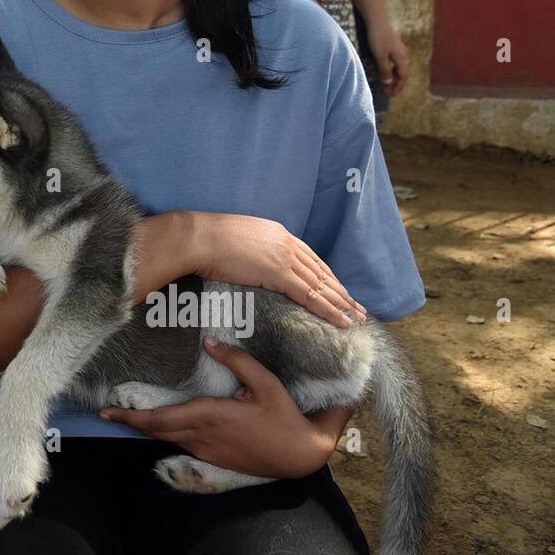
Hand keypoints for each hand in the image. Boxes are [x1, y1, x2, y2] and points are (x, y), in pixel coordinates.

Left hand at [101, 337, 333, 478]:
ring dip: (146, 428)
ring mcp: (207, 451)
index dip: (131, 417)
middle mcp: (202, 437)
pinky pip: (181, 445)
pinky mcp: (215, 458)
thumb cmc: (284, 417)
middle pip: (156, 431)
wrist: (301, 455)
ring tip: (127, 416)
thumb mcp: (265, 383)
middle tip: (105, 413)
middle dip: (129, 423)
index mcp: (209, 417)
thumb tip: (209, 342)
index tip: (107, 411)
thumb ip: (237, 360)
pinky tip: (160, 426)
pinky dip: (165, 435)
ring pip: (167, 439)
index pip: (159, 419)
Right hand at [189, 212, 366, 327]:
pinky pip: (311, 296)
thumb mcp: (235, 239)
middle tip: (357, 308)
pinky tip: (342, 321)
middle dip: (341, 291)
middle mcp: (287, 243)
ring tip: (356, 318)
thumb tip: (250, 261)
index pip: (310, 258)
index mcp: (277, 233)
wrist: (197, 237)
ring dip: (342, 304)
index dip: (326, 276)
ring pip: (321, 285)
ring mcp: (284, 258)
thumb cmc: (206, 239)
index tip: (338, 289)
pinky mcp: (279, 274)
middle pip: (322, 272)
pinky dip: (329, 310)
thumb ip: (251, 249)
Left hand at [366, 18, 410, 96]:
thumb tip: (389, 83)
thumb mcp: (380, 56)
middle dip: (396, 83)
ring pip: (399, 66)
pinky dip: (392, 68)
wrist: (377, 20)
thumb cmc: (378, 38)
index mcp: (402, 58)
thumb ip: (385, 70)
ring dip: (394, 76)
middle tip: (388, 91)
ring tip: (386, 83)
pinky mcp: (393, 45)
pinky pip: (396, 61)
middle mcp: (403, 54)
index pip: (403, 76)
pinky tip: (386, 69)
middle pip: (403, 72)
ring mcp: (399, 49)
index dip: (398, 86)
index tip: (392, 95)